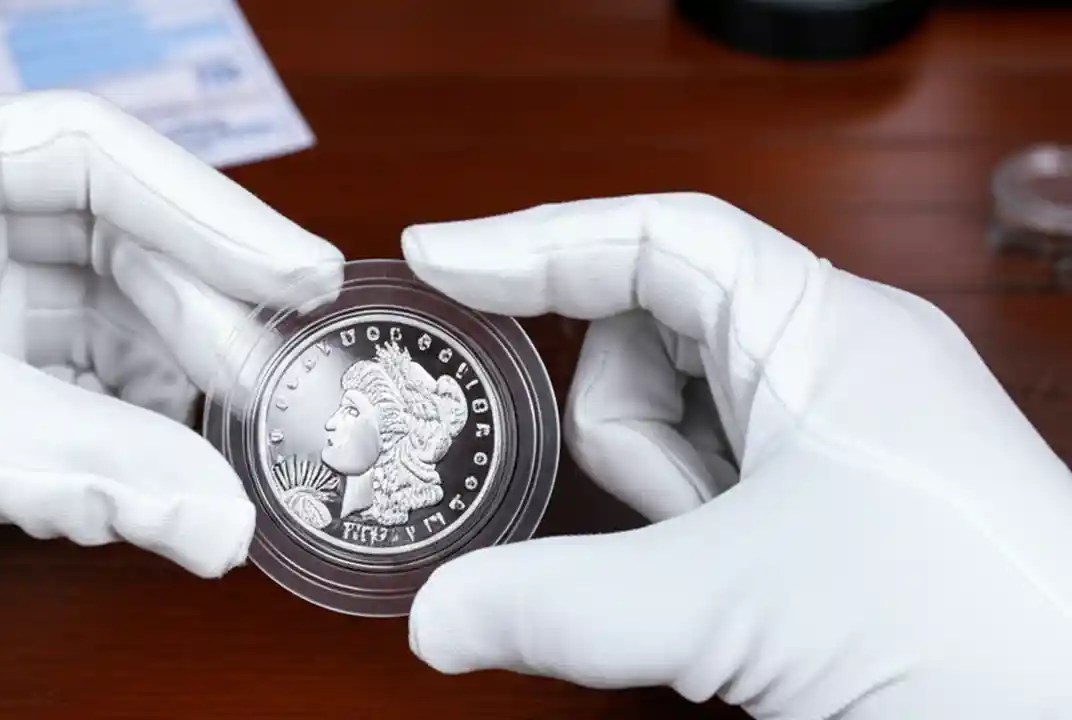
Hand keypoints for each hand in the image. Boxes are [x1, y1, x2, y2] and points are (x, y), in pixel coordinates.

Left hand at [0, 91, 340, 670]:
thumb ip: (70, 457)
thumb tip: (218, 517)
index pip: (91, 154)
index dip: (208, 207)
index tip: (296, 270)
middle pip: (122, 253)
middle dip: (200, 320)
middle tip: (267, 388)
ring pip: (111, 345)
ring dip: (173, 403)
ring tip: (224, 458)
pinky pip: (83, 423)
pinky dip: (128, 461)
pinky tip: (154, 496)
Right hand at [402, 194, 1071, 717]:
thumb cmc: (975, 634)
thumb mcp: (737, 607)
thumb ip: (563, 606)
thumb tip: (436, 616)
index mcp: (822, 329)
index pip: (658, 237)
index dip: (539, 239)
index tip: (440, 256)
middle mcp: (827, 362)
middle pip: (650, 334)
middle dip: (623, 428)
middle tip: (660, 513)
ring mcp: (828, 433)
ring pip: (672, 419)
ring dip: (656, 494)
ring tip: (710, 569)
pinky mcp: (822, 500)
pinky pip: (705, 479)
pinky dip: (682, 524)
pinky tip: (715, 585)